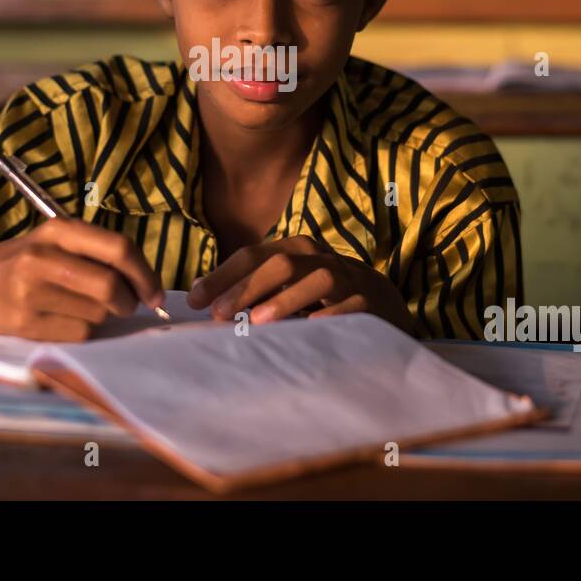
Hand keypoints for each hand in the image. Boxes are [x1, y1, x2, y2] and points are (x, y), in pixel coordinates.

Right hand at [0, 218, 163, 341]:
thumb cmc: (24, 261)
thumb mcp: (56, 241)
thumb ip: (97, 253)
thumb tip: (146, 285)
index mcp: (59, 231)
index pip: (118, 249)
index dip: (145, 274)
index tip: (154, 294)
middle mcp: (44, 257)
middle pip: (110, 287)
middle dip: (127, 302)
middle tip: (124, 306)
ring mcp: (31, 291)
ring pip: (97, 314)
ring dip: (101, 317)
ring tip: (79, 308)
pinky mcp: (23, 322)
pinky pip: (77, 333)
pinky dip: (81, 331)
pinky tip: (62, 320)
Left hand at [186, 235, 416, 335]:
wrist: (385, 305)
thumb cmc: (323, 298)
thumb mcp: (289, 285)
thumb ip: (252, 287)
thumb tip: (201, 294)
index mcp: (296, 251)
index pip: (253, 255)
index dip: (222, 276)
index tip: (194, 300)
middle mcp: (320, 259)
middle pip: (280, 263)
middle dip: (246, 287)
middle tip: (219, 314)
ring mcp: (348, 279)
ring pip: (317, 279)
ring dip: (285, 299)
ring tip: (258, 321)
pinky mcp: (370, 304)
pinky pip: (350, 308)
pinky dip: (331, 317)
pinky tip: (311, 330)